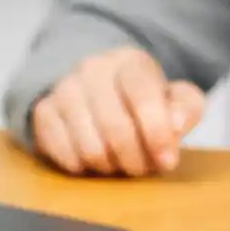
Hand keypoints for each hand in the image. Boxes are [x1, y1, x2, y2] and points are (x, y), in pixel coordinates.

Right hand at [30, 47, 204, 175]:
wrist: (97, 89)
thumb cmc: (143, 101)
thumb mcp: (176, 100)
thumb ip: (186, 109)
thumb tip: (175, 126)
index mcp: (130, 62)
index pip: (143, 94)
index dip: (157, 132)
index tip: (168, 161)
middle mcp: (93, 69)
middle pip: (115, 127)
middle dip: (135, 159)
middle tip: (143, 169)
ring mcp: (64, 89)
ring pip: (89, 146)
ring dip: (110, 167)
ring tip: (120, 163)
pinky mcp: (43, 111)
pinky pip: (63, 153)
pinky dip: (83, 167)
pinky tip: (94, 160)